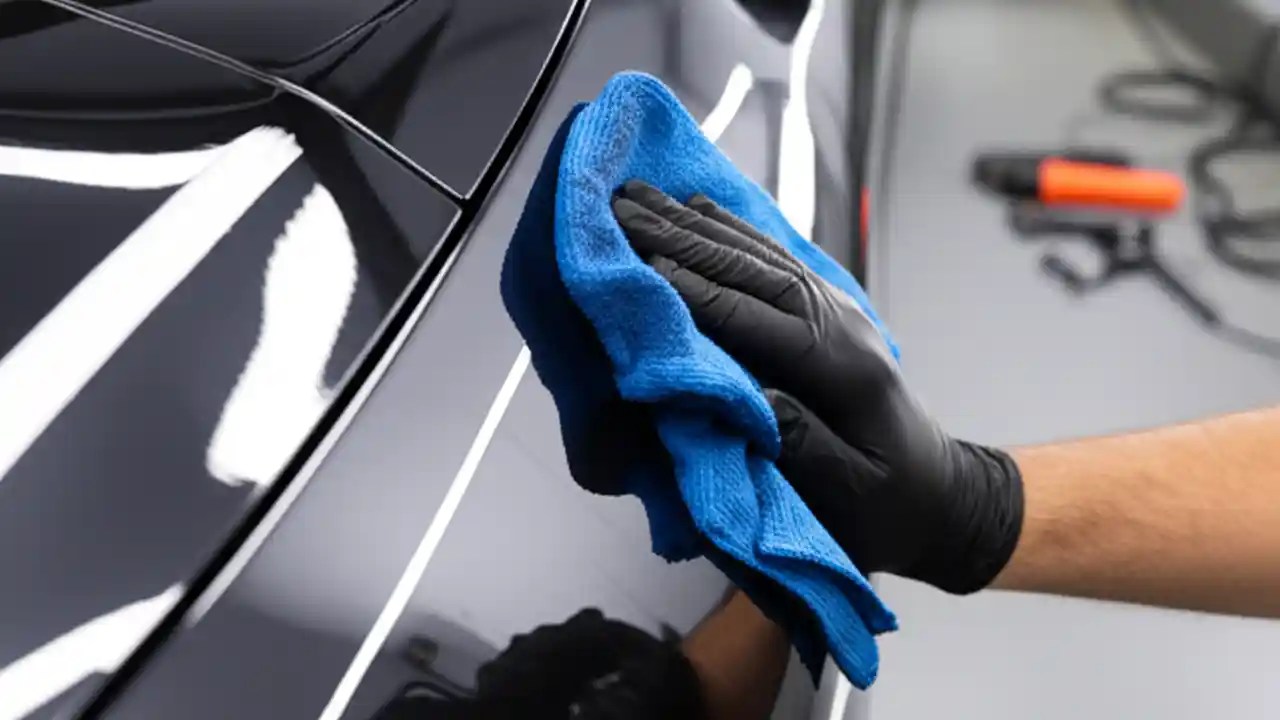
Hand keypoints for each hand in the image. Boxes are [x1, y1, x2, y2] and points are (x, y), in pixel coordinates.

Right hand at [613, 181, 1022, 592]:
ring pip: (759, 255)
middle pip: (750, 270)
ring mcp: (836, 311)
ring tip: (642, 195)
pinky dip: (730, 230)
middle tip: (621, 208)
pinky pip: (774, 259)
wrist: (942, 496)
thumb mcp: (851, 496)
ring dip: (696, 223)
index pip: (754, 318)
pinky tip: (698, 209)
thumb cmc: (891, 508)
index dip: (694, 291)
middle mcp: (840, 324)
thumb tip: (749, 397)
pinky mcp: (827, 312)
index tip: (640, 264)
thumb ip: (803, 446)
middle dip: (680, 237)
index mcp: (843, 369)